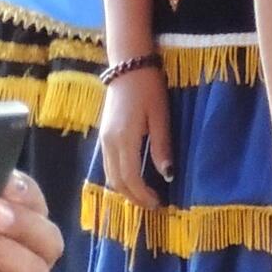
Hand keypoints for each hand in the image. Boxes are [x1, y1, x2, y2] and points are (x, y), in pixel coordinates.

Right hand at [98, 61, 172, 209]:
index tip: (159, 204)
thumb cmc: (149, 89)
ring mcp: (103, 140)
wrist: (127, 66)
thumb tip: (167, 175)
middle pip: (117, 182)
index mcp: (124, 139)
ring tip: (144, 197)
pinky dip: (120, 178)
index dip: (143, 195)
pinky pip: (108, 165)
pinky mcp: (104, 136)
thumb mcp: (161, 117)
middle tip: (153, 205)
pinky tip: (134, 180)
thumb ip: (162, 147)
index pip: (131, 178)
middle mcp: (109, 143)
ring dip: (125, 190)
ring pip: (109, 175)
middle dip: (134, 198)